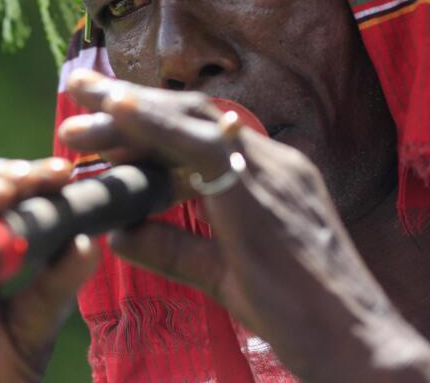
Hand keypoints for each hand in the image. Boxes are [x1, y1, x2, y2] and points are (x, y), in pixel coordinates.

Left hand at [58, 69, 429, 381]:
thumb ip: (172, 248)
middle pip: (189, 116)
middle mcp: (270, 161)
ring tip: (81, 96)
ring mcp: (269, 169)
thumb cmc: (294, 312)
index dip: (146, 121)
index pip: (196, 135)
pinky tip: (118, 107)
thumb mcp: (220, 274)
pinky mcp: (261, 187)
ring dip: (132, 108)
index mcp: (265, 176)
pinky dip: (156, 123)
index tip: (100, 114)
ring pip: (191, 120)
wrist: (350, 342)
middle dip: (131, 100)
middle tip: (79, 88)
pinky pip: (200, 144)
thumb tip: (120, 233)